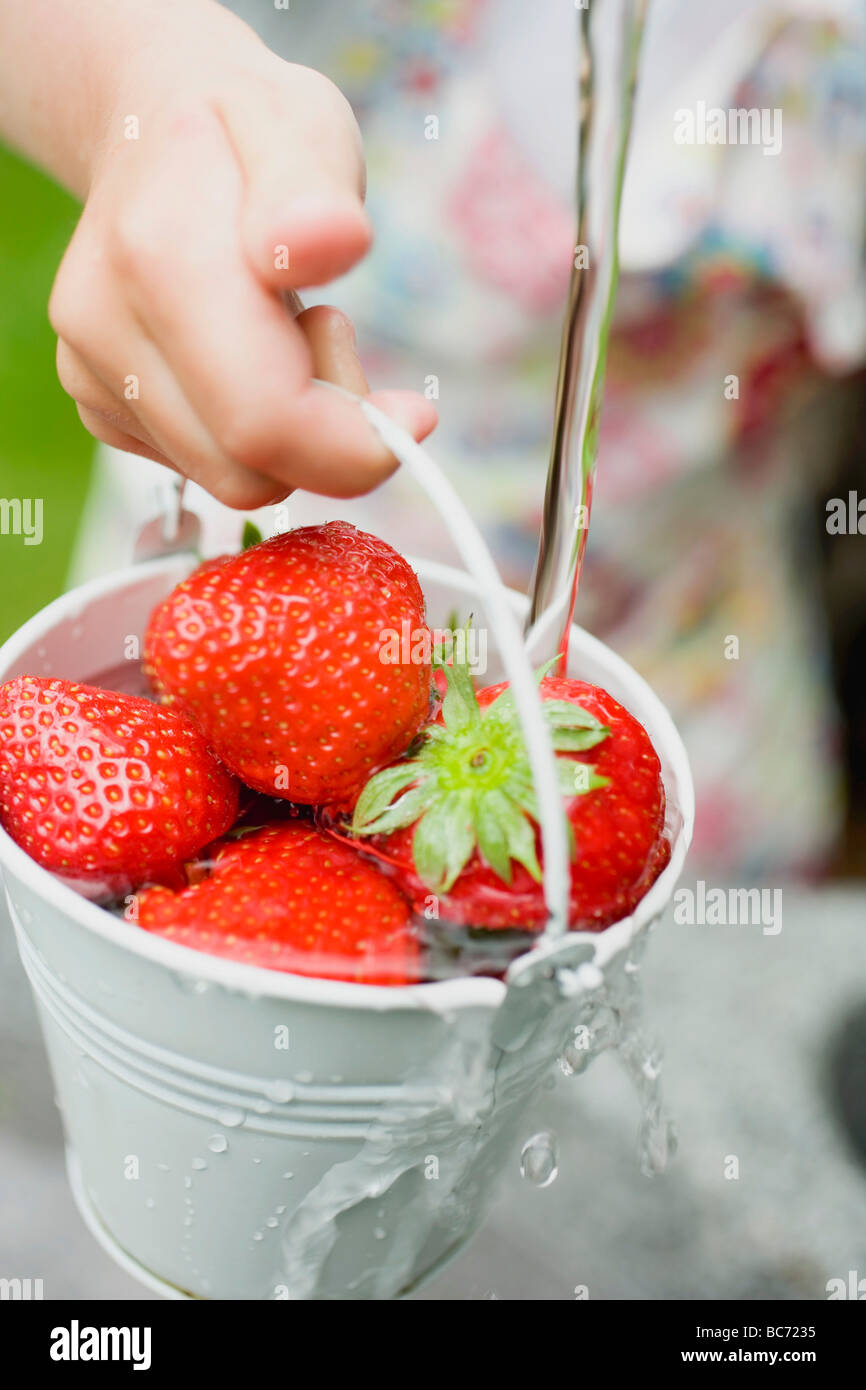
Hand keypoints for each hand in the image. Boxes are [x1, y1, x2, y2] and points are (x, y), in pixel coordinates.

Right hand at [47, 12, 435, 506]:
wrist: (145, 127)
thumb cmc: (245, 130)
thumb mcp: (302, 125)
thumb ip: (315, 188)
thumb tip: (325, 240)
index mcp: (162, 257)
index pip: (265, 422)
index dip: (355, 446)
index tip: (413, 415)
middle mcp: (105, 326)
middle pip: (249, 470)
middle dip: (327, 435)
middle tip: (333, 334)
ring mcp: (93, 373)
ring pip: (229, 480)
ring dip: (289, 431)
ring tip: (282, 332)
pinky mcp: (100, 404)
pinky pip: (203, 468)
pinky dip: (246, 432)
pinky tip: (242, 354)